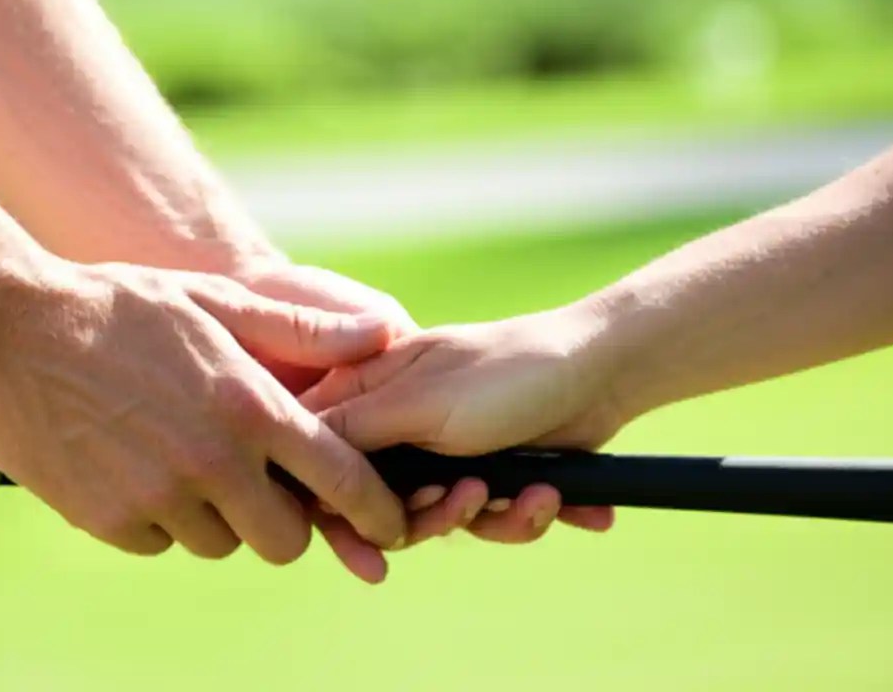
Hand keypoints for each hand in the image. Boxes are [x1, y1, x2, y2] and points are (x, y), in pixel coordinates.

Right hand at [0, 259, 407, 563]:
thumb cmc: (119, 306)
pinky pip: (160, 543)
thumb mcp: (213, 301)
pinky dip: (160, 520)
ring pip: (220, 542)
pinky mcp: (108, 520)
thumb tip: (383, 335)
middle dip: (285, 519)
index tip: (386, 523)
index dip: (376, 510)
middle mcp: (210, 460)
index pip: (341, 480)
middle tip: (264, 487)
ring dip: (217, 516)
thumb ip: (299, 329)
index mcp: (248, 405)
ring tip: (186, 459)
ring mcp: (156, 496)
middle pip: (285, 539)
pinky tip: (137, 468)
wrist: (6, 328)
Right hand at [300, 304, 622, 548]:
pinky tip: (553, 497)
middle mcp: (400, 424)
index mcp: (369, 393)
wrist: (602, 372)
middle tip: (469, 496)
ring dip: (490, 517)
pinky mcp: (487, 473)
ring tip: (532, 495)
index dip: (339, 499)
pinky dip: (523, 514)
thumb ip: (353, 429)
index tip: (373, 520)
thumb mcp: (419, 402)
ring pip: (439, 519)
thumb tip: (291, 451)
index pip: (325, 456)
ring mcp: (444, 451)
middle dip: (432, 515)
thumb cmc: (506, 373)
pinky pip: (486, 519)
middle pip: (381, 504)